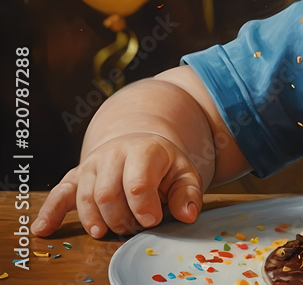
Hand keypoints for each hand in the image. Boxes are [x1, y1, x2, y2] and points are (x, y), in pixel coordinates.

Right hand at [31, 132, 202, 237]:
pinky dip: (50, 212)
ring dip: (97, 221)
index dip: (143, 208)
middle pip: (107, 195)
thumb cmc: (163, 164)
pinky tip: (43, 229)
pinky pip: (59, 194)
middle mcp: (113, 155)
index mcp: (143, 151)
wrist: (139, 143)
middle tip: (133, 228)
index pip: (137, 185)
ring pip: (85, 199)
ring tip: (109, 231)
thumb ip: (188, 193)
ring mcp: (91, 165)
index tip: (151, 220)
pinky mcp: (76, 176)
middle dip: (120, 219)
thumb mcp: (183, 173)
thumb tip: (187, 215)